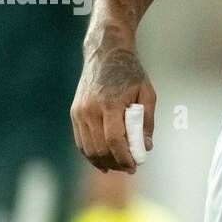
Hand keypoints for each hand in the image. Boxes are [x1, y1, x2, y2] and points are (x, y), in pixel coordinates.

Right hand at [71, 38, 155, 173]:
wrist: (105, 53)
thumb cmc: (130, 72)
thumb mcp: (147, 93)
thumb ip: (146, 122)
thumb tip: (145, 147)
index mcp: (110, 103)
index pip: (114, 140)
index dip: (124, 157)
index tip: (134, 166)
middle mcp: (90, 109)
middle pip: (100, 147)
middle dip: (115, 162)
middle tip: (129, 168)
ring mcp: (79, 111)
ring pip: (88, 148)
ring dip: (103, 161)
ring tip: (118, 166)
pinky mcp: (74, 112)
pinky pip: (81, 140)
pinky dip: (91, 153)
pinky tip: (103, 161)